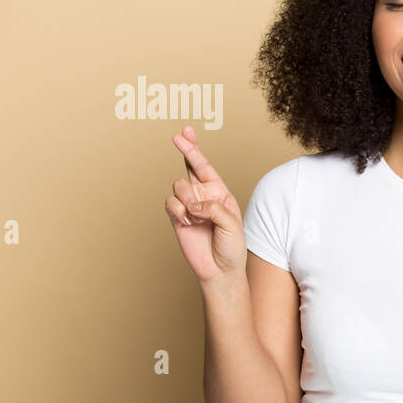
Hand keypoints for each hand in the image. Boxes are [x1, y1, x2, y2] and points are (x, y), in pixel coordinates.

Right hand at [164, 125, 246, 284]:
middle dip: (187, 157)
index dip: (193, 148)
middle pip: (188, 168)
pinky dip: (178, 212)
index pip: (204, 166)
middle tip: (181, 150)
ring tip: (198, 218)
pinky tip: (187, 223)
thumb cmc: (232, 246)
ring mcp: (188, 205)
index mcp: (220, 191)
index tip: (183, 132)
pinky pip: (170, 203)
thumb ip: (213, 207)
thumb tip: (192, 202)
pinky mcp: (176, 217)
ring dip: (188, 200)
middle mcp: (203, 195)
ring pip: (178, 186)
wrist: (220, 269)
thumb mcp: (231, 223)